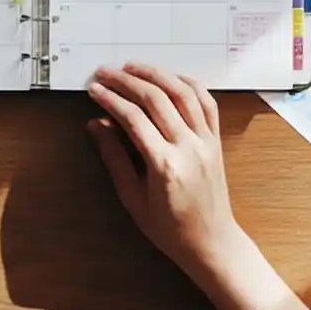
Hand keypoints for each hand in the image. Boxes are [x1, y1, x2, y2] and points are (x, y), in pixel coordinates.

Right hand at [87, 63, 236, 274]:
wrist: (211, 242)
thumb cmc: (170, 229)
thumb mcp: (133, 199)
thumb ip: (114, 158)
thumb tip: (96, 126)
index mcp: (165, 165)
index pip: (132, 118)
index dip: (110, 99)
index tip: (94, 89)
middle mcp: (188, 148)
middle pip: (155, 99)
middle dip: (127, 81)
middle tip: (106, 73)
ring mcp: (206, 141)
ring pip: (182, 92)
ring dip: (156, 74)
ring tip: (133, 67)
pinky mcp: (216, 140)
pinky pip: (206, 102)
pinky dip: (188, 83)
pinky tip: (170, 77)